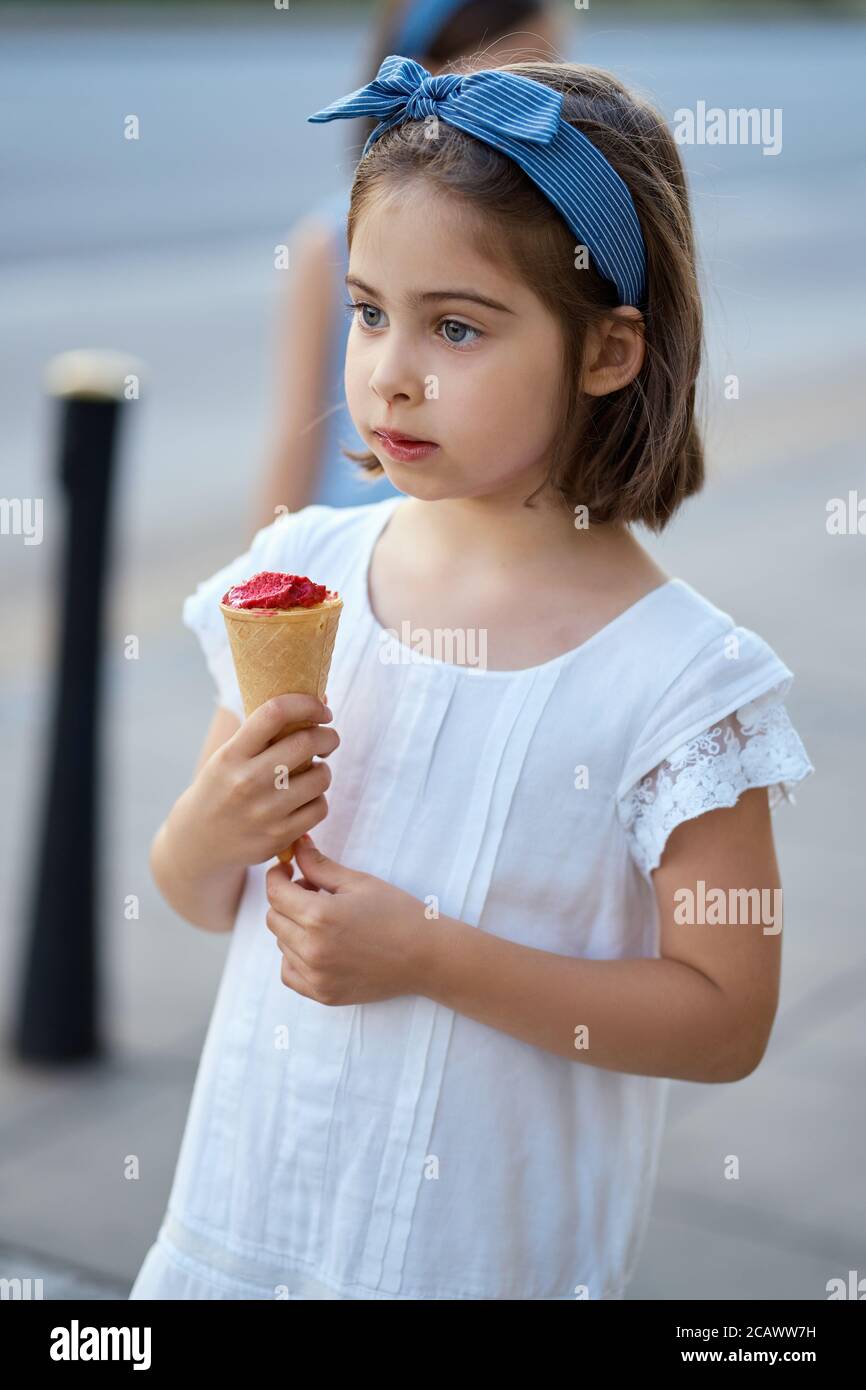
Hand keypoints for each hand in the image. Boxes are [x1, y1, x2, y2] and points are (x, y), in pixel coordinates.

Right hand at [185, 694, 339, 871]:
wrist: (196, 843)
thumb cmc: (220, 789)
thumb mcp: (229, 757)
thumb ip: (266, 732)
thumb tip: (321, 698)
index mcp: (231, 754)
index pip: (274, 713)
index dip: (306, 703)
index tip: (320, 709)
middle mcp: (246, 781)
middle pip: (306, 743)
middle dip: (328, 736)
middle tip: (328, 738)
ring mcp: (264, 812)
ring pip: (321, 777)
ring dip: (323, 771)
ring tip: (311, 773)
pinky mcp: (278, 836)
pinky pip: (320, 808)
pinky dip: (318, 800)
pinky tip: (305, 799)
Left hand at [264, 837, 433, 1004]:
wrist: (427, 956)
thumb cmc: (398, 912)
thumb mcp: (359, 882)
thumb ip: (319, 865)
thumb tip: (295, 845)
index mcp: (319, 916)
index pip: (275, 893)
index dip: (277, 876)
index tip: (287, 869)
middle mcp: (312, 949)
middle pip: (274, 919)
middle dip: (286, 901)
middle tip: (312, 892)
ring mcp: (316, 976)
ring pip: (281, 944)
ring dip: (293, 928)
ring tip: (324, 920)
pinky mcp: (323, 994)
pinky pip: (289, 973)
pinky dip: (295, 958)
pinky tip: (318, 946)